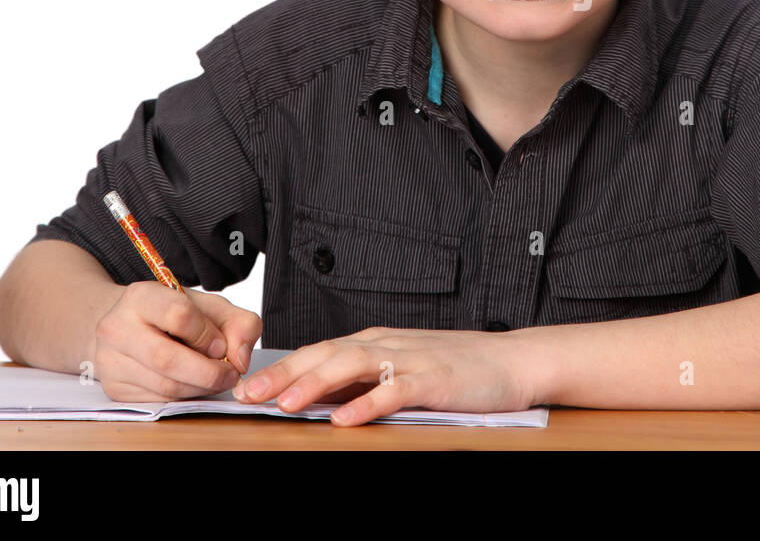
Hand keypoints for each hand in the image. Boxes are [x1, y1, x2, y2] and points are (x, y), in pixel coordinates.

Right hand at [93, 282, 261, 401]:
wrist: (126, 326)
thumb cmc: (172, 314)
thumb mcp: (210, 306)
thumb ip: (239, 324)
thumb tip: (241, 360)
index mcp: (141, 297)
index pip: (178, 315)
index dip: (207, 334)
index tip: (220, 345)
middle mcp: (117, 328)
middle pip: (167, 359)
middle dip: (208, 372)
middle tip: (230, 374)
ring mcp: (110, 361)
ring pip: (164, 386)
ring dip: (200, 388)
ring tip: (215, 379)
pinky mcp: (114, 389)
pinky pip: (158, 401)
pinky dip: (184, 397)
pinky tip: (192, 385)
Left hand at [231, 326, 540, 425]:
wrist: (513, 360)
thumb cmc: (458, 368)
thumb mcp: (403, 368)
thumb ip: (364, 379)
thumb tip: (318, 398)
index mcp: (377, 341)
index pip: (320, 351)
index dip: (281, 367)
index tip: (246, 387)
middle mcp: (388, 344)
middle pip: (327, 354)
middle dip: (284, 374)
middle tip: (248, 395)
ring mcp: (412, 359)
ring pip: (354, 365)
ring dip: (316, 384)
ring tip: (285, 405)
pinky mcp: (435, 379)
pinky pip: (395, 390)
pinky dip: (368, 402)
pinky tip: (346, 418)